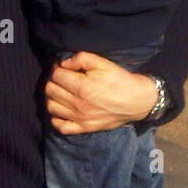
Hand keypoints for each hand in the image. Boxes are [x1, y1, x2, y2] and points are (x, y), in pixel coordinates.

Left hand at [45, 52, 159, 134]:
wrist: (138, 101)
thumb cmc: (120, 80)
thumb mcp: (103, 63)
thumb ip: (81, 59)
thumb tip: (63, 64)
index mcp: (82, 87)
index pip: (55, 75)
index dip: (57, 68)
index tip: (62, 67)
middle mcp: (77, 104)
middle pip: (49, 90)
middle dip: (53, 81)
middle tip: (62, 78)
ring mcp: (79, 118)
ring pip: (50, 107)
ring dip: (53, 97)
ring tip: (62, 92)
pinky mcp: (84, 128)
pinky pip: (60, 126)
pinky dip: (56, 118)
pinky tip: (62, 109)